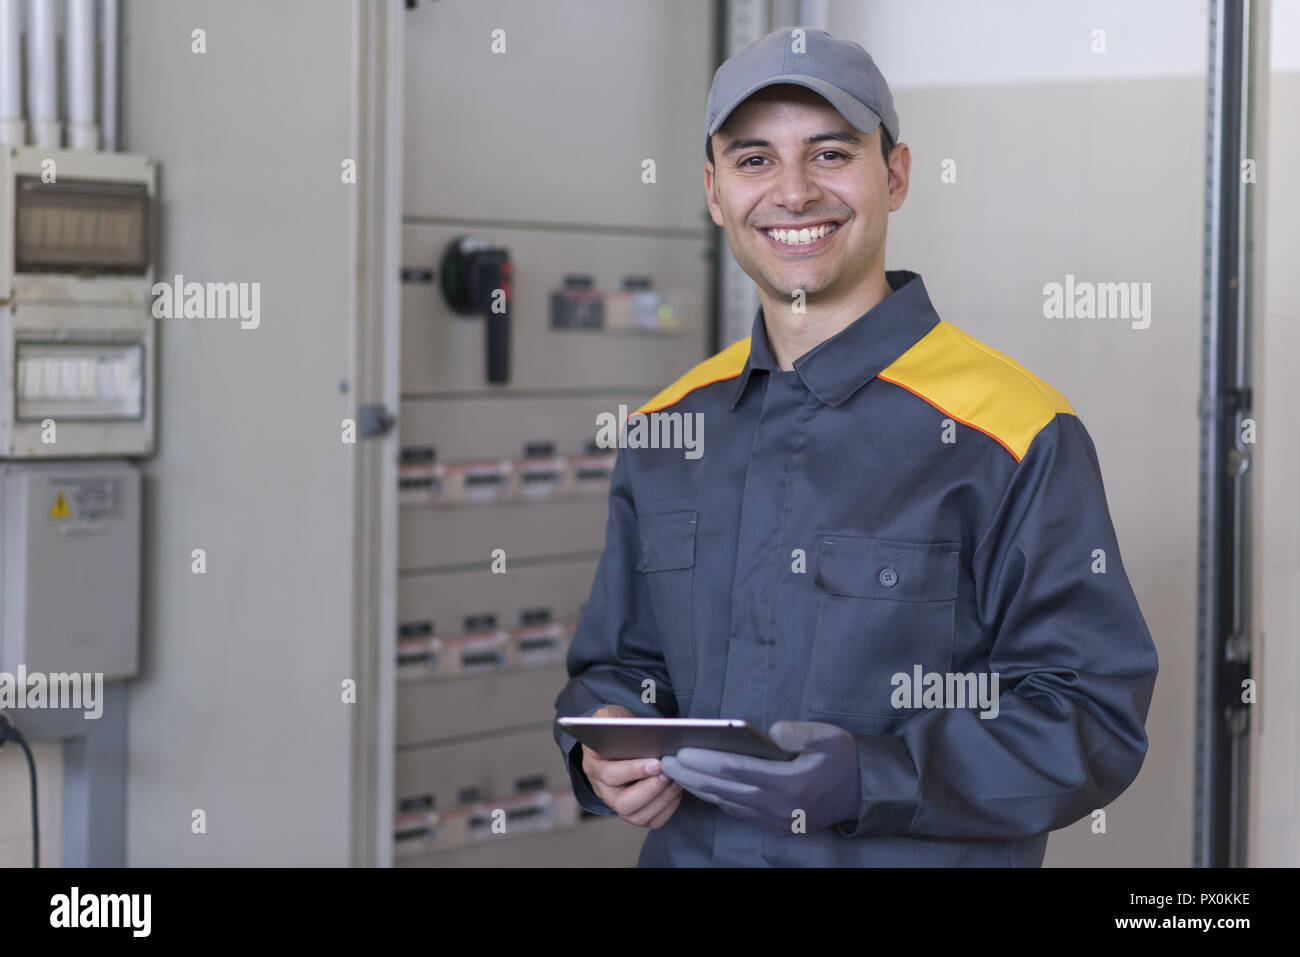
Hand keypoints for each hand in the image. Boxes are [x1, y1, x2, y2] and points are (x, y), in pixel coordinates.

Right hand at [580, 704, 682, 828]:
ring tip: (676, 779)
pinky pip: (652, 821)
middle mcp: (604, 791)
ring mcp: (619, 805)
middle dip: (650, 789)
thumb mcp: (609, 717)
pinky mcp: (637, 814)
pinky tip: (677, 788)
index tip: (656, 762)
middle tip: (668, 773)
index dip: (633, 771)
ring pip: (638, 816)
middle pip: (623, 804)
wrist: (623, 744)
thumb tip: (609, 724)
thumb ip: (607, 718)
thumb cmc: (617, 731)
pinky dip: (668, 807)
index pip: (610, 775)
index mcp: (595, 767)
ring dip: (661, 799)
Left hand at [660, 721, 860, 834]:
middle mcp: (777, 806)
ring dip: (697, 787)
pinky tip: (699, 785)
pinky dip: (715, 797)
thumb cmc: (843, 759)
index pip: (735, 771)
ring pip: (726, 802)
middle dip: (690, 775)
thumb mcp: (830, 737)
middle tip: (664, 760)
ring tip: (674, 771)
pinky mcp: (773, 825)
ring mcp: (774, 819)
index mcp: (788, 784)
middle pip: (723, 789)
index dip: (705, 761)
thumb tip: (771, 731)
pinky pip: (737, 811)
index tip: (680, 750)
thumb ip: (800, 733)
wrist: (861, 792)